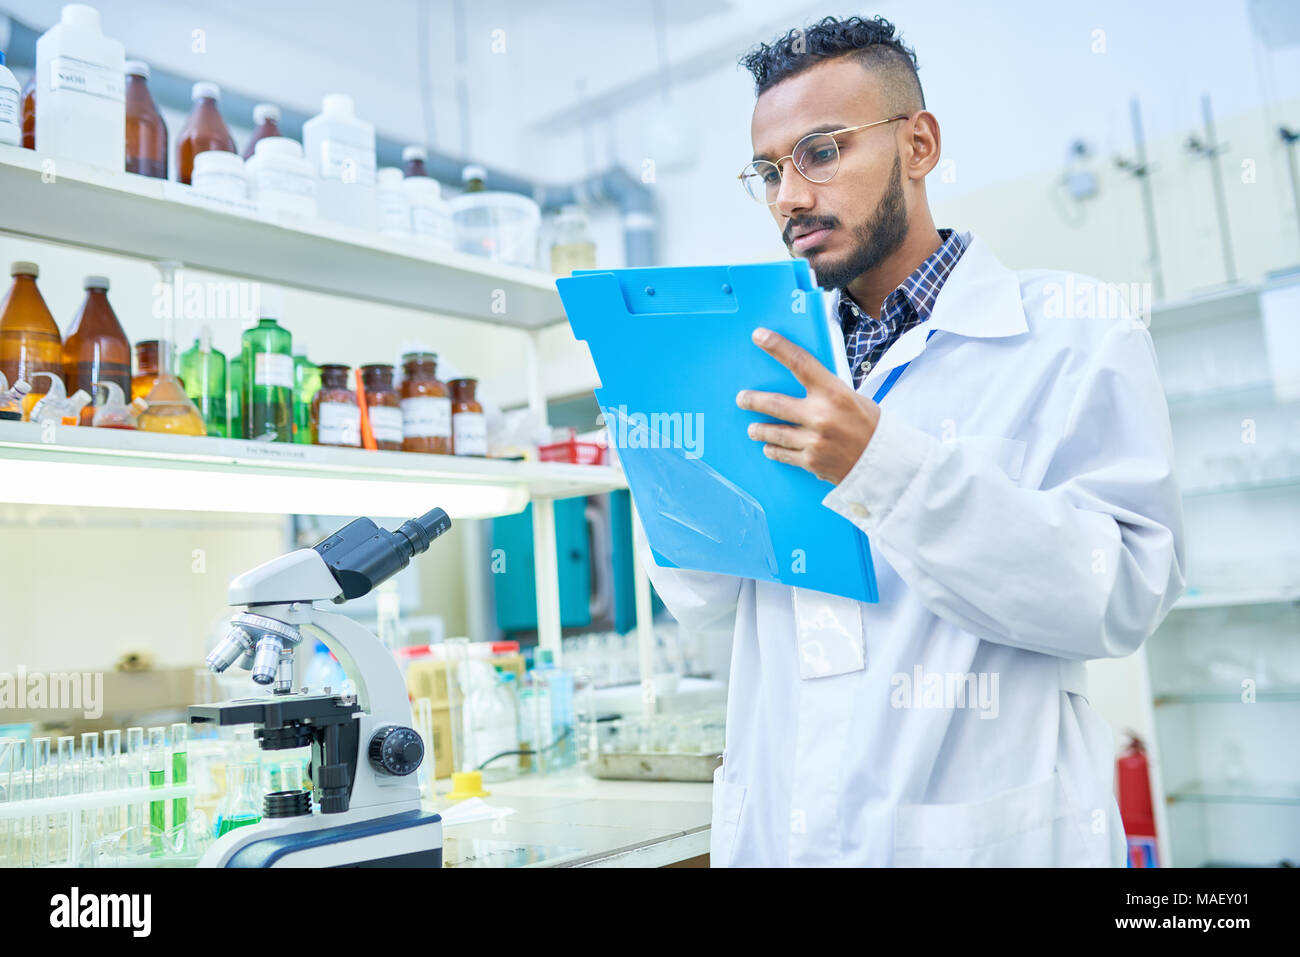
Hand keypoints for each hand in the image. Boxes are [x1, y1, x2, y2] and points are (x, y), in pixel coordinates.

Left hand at [736, 327, 880, 484]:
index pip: (800, 363)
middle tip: (742, 398)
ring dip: (759, 429)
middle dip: (753, 400)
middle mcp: (821, 416)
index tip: (759, 336)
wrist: (886, 463)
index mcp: (834, 393)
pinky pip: (783, 453)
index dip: (777, 347)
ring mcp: (814, 441)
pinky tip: (768, 446)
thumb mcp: (853, 398)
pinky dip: (773, 449)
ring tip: (752, 428)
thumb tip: (801, 379)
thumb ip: (826, 390)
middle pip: (775, 404)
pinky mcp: (811, 462)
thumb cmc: (870, 426)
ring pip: (774, 432)